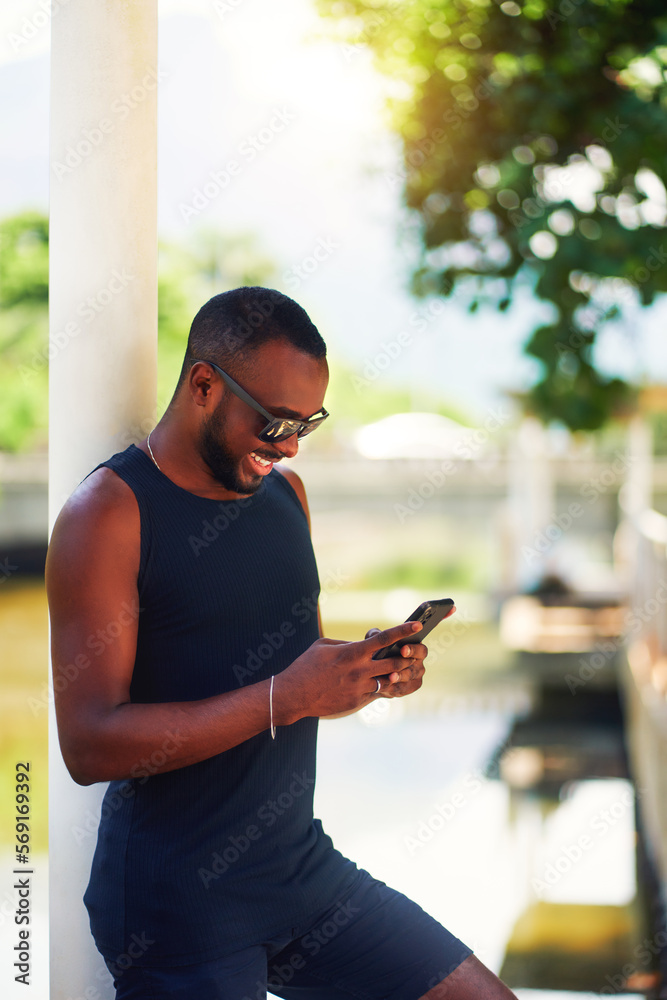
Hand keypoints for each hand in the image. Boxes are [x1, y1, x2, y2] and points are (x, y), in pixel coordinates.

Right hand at [275, 621, 424, 722]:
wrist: (294, 694)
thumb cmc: (306, 665)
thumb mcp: (324, 646)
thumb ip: (346, 644)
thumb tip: (361, 645)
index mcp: (352, 652)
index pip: (384, 639)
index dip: (403, 630)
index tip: (418, 625)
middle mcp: (360, 670)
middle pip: (395, 662)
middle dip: (407, 657)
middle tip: (413, 652)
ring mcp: (359, 687)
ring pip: (388, 679)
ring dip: (395, 674)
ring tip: (399, 669)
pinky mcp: (356, 701)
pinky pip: (374, 692)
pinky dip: (378, 686)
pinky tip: (376, 683)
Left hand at [364, 627, 427, 698]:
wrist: (374, 672)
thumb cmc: (379, 651)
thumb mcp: (376, 641)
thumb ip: (376, 635)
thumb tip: (376, 634)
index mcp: (416, 649)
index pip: (420, 649)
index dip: (413, 649)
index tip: (403, 648)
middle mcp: (418, 664)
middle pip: (417, 666)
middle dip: (406, 665)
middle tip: (398, 662)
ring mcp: (414, 677)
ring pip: (409, 678)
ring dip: (400, 677)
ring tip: (390, 676)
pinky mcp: (408, 688)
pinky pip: (402, 689)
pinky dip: (394, 688)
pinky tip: (385, 686)